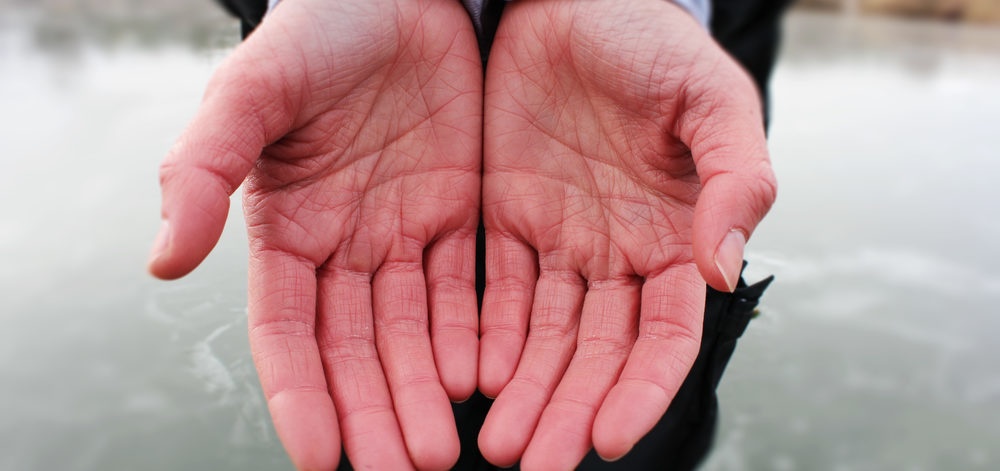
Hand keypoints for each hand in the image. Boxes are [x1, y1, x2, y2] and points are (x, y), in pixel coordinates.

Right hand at [148, 1, 481, 468]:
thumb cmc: (315, 31)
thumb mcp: (250, 91)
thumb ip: (201, 169)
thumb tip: (162, 262)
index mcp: (286, 228)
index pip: (289, 331)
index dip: (300, 393)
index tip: (318, 458)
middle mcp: (345, 243)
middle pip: (357, 349)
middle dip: (374, 413)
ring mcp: (405, 232)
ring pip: (415, 332)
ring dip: (424, 393)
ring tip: (442, 453)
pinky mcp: (460, 212)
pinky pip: (468, 288)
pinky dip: (474, 335)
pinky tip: (482, 380)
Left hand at [477, 1, 775, 467]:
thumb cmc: (649, 38)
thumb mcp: (709, 97)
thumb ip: (735, 176)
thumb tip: (724, 267)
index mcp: (676, 236)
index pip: (664, 336)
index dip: (642, 389)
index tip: (608, 436)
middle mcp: (618, 253)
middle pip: (596, 354)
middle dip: (569, 411)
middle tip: (534, 463)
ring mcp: (560, 241)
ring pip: (541, 337)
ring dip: (523, 392)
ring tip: (497, 446)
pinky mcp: (505, 218)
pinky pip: (492, 291)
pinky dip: (481, 338)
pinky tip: (467, 377)